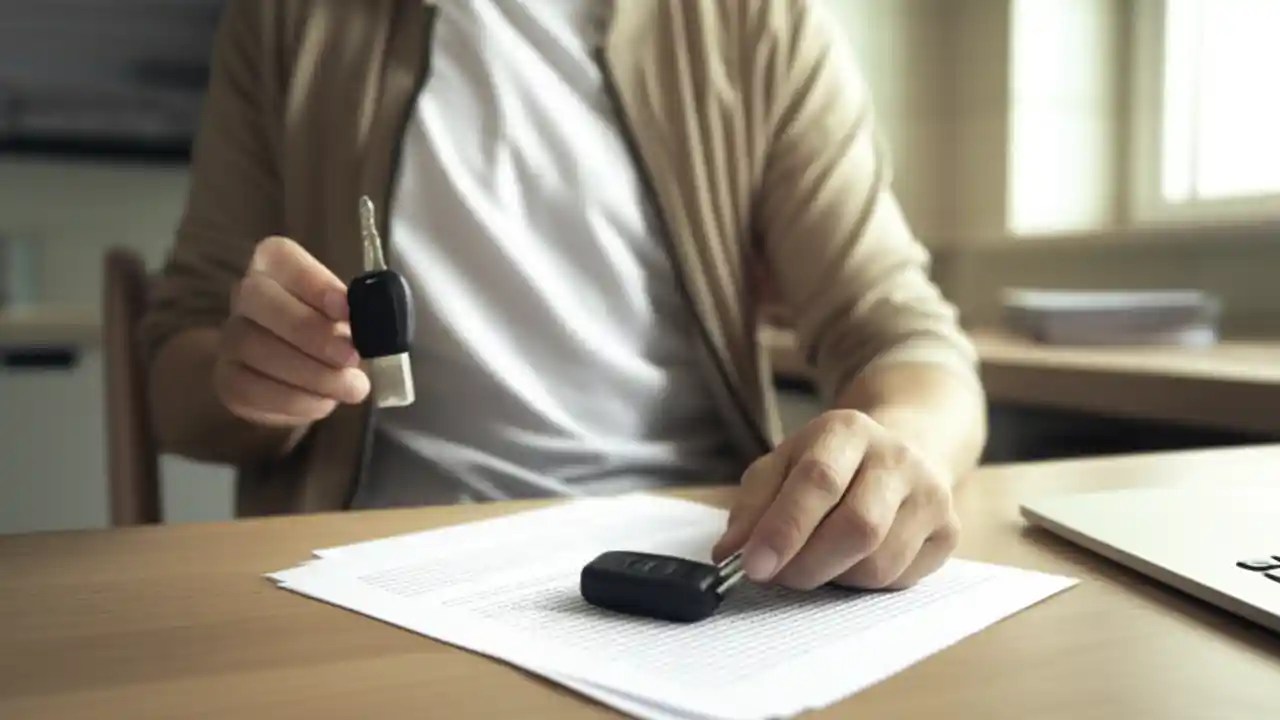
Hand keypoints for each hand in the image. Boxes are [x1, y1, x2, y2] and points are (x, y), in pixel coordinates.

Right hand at [214, 236, 369, 426]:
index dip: (315, 284)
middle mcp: (245, 294)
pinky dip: (294, 400)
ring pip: (254, 347)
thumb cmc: (336, 331)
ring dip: (310, 373)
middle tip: (350, 357)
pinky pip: (250, 389)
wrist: (306, 371)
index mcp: (276, 263)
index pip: (282, 257)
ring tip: (352, 387)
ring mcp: (230, 337)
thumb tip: (370, 328)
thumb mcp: (352, 314)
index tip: (346, 310)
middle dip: (309, 331)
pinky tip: (325, 402)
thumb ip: (359, 312)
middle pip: (258, 299)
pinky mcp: (228, 379)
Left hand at [712, 409, 959, 589]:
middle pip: (858, 527)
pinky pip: (900, 579)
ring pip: (879, 562)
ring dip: (833, 578)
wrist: (901, 452)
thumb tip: (729, 552)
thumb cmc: (828, 466)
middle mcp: (897, 457)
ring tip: (813, 564)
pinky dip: (863, 585)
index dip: (783, 528)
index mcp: (848, 430)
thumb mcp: (782, 466)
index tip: (752, 565)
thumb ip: (752, 506)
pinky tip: (848, 563)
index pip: (819, 481)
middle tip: (777, 576)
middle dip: (807, 564)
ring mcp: (931, 494)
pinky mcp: (949, 531)